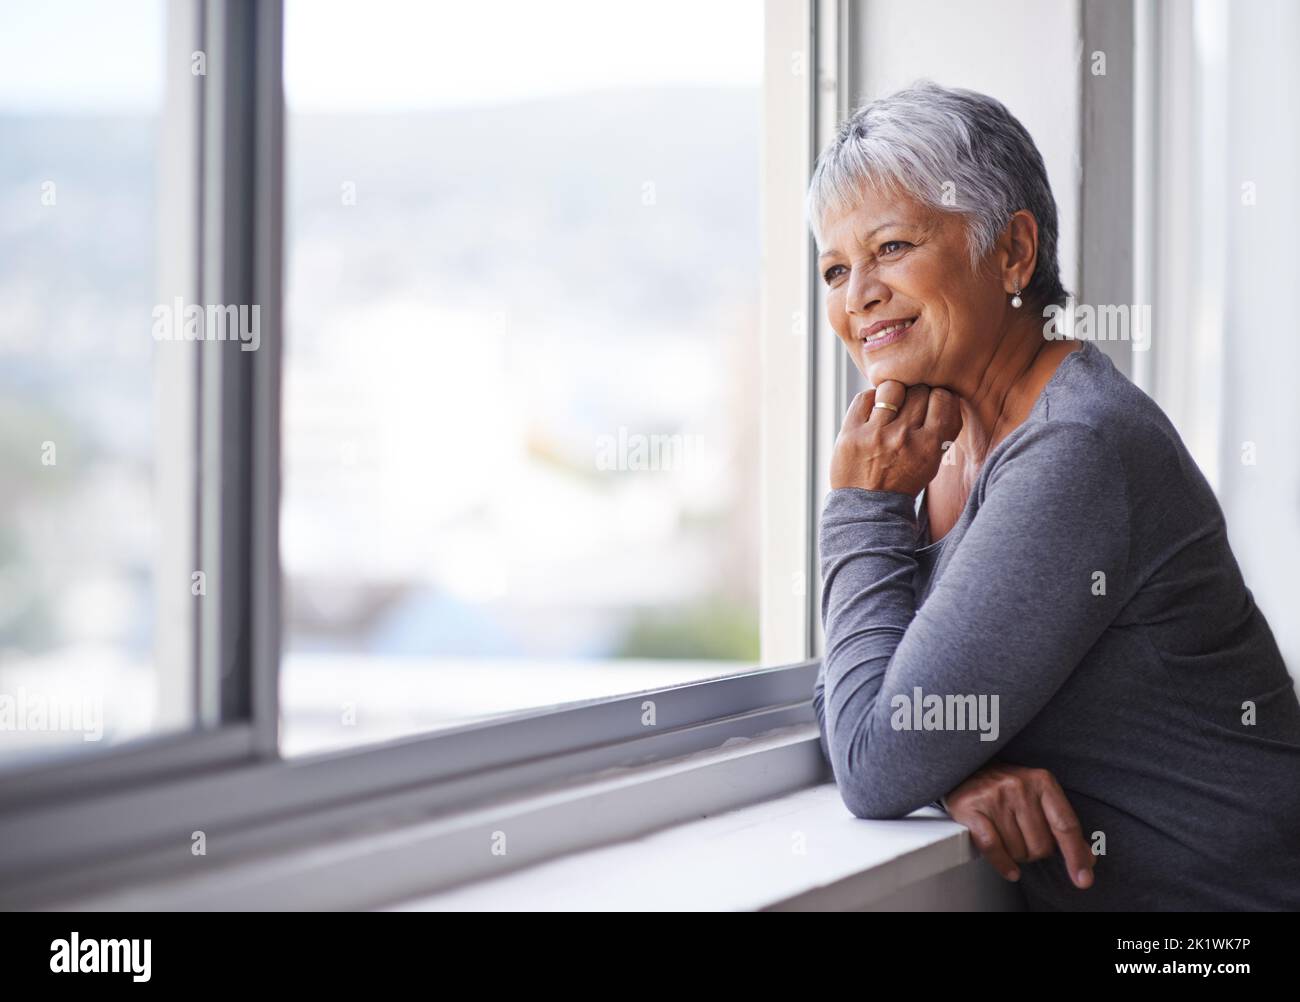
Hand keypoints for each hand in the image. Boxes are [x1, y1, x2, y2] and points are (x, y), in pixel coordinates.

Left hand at [830, 380, 962, 495]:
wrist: (867, 507)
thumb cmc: (903, 481)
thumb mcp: (932, 462)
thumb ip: (942, 431)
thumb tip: (945, 393)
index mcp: (928, 447)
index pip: (943, 398)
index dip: (938, 395)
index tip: (932, 401)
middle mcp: (903, 438)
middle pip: (918, 390)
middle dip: (916, 393)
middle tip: (910, 405)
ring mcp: (875, 434)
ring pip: (892, 388)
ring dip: (893, 393)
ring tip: (891, 406)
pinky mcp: (850, 433)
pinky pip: (864, 397)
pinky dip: (870, 399)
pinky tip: (872, 412)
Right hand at [942, 763, 1095, 889]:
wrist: (967, 770)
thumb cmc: (1007, 788)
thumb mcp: (1040, 798)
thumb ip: (1063, 826)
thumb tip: (1088, 859)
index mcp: (1042, 781)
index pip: (1065, 825)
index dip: (1075, 855)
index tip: (1083, 879)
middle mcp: (1018, 786)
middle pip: (1041, 845)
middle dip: (1035, 852)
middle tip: (1024, 839)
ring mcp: (994, 796)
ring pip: (1017, 850)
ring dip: (1016, 854)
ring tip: (1008, 838)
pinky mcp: (971, 808)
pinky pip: (993, 848)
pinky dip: (1003, 864)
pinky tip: (1010, 870)